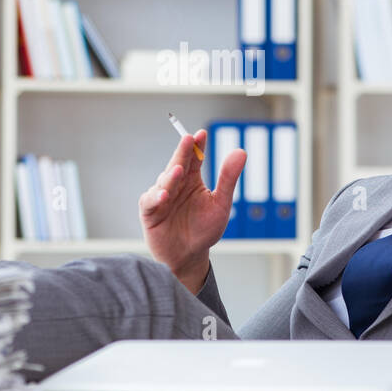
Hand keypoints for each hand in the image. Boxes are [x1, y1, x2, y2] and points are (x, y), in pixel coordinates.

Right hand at [138, 129, 245, 291]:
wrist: (189, 256)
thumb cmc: (204, 229)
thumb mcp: (221, 203)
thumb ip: (228, 178)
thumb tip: (241, 151)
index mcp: (192, 179)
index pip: (194, 157)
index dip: (197, 146)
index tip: (202, 134)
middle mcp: (175, 184)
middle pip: (178, 164)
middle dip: (182, 152)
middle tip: (187, 139)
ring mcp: (161, 197)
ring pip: (164, 182)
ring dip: (171, 176)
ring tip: (179, 170)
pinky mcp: (150, 212)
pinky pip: (150, 202)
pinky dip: (157, 198)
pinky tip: (165, 195)